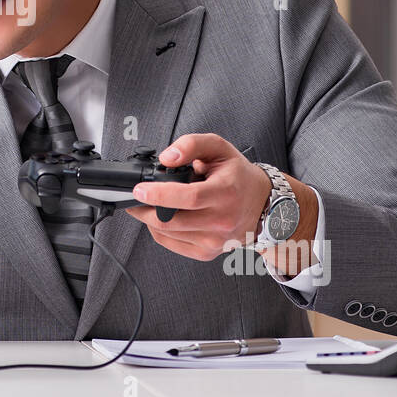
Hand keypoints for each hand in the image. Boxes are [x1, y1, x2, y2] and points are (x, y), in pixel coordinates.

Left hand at [126, 133, 271, 261]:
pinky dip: (159, 231)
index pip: (189, 198)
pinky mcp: (208, 252)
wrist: (263, 206)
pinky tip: (161, 217)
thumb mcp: (219, 148)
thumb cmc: (238, 176)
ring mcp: (215, 240)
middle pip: (172, 221)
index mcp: (225, 192)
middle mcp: (221, 220)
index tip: (139, 190)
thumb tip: (167, 158)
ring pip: (167, 234)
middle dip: (143, 209)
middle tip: (134, 197)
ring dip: (149, 219)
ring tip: (147, 204)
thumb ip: (191, 144)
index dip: (160, 194)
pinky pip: (172, 244)